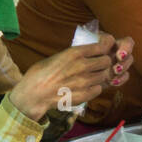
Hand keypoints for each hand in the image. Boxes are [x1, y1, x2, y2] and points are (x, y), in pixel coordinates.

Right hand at [9, 33, 133, 121]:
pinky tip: (86, 88)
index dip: (104, 48)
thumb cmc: (41, 74)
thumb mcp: (57, 57)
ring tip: (90, 78)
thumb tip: (86, 53)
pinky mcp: (85, 95)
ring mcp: (85, 81)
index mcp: (74, 53)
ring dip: (99, 76)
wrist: (34, 94)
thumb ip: (74, 55)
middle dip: (103, 63)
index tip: (102, 50)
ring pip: (104, 76)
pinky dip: (94, 88)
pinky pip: (98, 89)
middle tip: (97, 66)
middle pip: (107, 61)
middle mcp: (82, 66)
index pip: (101, 46)